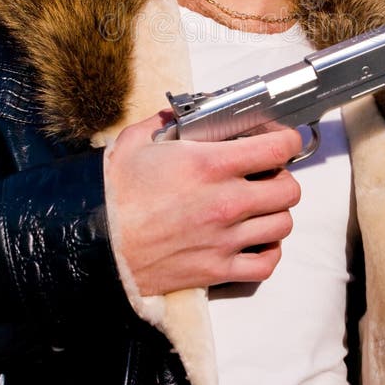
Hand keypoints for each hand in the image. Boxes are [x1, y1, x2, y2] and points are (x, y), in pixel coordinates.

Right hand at [103, 113, 301, 295]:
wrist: (94, 244)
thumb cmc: (114, 193)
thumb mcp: (136, 141)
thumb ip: (166, 121)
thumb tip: (181, 113)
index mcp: (211, 164)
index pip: (277, 147)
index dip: (286, 139)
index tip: (279, 139)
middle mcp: (227, 202)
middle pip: (289, 189)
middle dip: (282, 177)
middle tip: (265, 175)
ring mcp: (225, 239)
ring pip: (283, 224)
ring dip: (276, 213)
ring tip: (259, 206)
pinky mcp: (218, 270)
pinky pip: (266, 264)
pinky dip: (268, 252)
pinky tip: (255, 240)